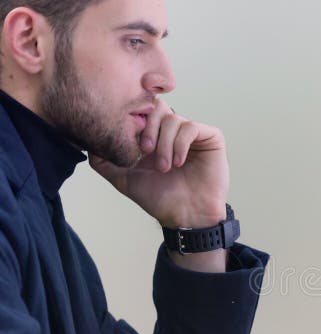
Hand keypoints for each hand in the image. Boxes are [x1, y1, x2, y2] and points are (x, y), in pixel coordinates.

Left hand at [89, 99, 228, 229]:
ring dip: (164, 143)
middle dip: (147, 128)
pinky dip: (180, 144)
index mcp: (154, 136)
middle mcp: (173, 131)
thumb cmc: (159, 198)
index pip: (142, 111)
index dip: (134, 122)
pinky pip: (191, 127)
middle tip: (144, 151)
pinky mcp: (211, 138)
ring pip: (173, 118)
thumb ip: (103, 160)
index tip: (131, 146)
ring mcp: (192, 134)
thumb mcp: (122, 178)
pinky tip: (178, 163)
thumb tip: (86, 141)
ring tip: (165, 166)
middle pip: (157, 107)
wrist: (185, 216)